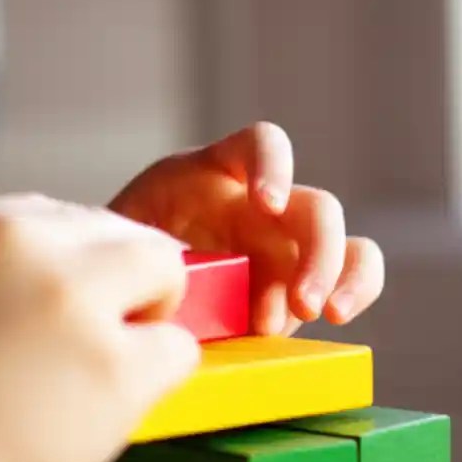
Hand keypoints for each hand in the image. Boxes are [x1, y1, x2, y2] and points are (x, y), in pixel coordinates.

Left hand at [110, 122, 384, 336]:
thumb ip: (151, 260)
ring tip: (319, 313)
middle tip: (300, 303)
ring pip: (344, 243)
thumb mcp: (124, 249)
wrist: (109, 288)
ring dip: (337, 276)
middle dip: (317, 253)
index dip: (271, 165)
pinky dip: (352, 291)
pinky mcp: (295, 280)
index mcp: (210, 176)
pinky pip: (348, 276)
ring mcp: (282, 243)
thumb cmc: (115, 259)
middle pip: (314, 207)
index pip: (259, 145)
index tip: (266, 205)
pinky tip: (333, 316)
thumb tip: (177, 291)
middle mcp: (257, 204)